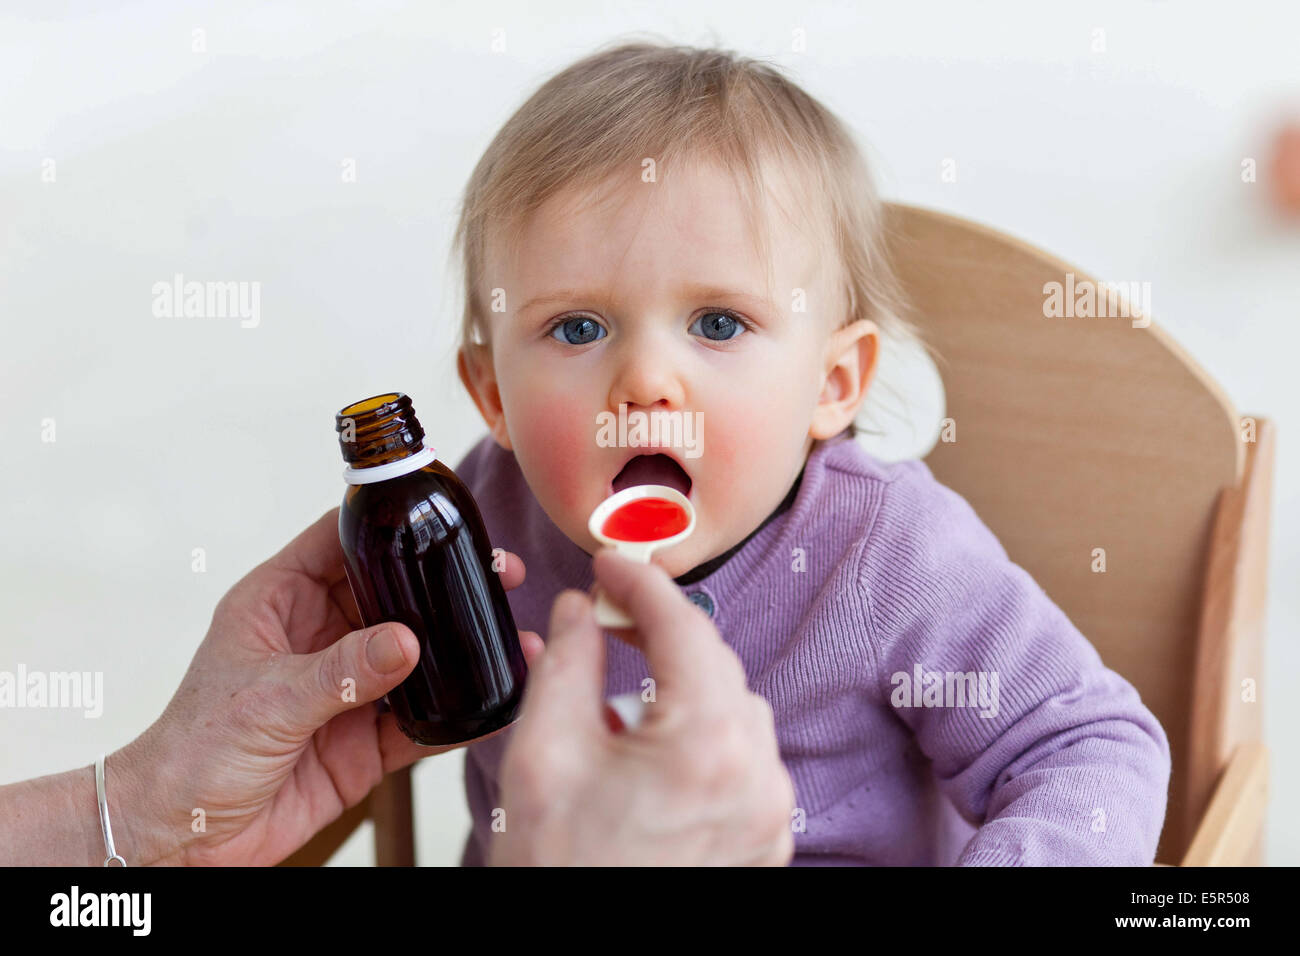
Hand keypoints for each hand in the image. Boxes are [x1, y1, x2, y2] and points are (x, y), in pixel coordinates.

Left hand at [110, 507, 542, 865]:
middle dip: (443, 584)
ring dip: (460, 645)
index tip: (435, 515)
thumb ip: (341, 673)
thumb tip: (407, 642)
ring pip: (417, 654)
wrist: (182, 840)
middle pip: (394, 594)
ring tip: (509, 632)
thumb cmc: (191, 755)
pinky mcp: (366, 741)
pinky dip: (458, 713)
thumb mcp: (266, 702)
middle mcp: (319, 637)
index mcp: (280, 603)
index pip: (339, 542)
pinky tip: (493, 700)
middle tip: (498, 574)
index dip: (385, 524)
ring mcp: (347, 688)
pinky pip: (422, 719)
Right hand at [490, 547, 795, 865]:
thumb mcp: (543, 755)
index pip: (683, 627)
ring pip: (734, 707)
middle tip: (604, 616)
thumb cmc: (560, 874)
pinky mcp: (764, 840)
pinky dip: (703, 733)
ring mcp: (767, 814)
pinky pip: (744, 757)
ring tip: (622, 689)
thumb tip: (578, 612)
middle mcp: (755, 777)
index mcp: (706, 747)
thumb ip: (566, 663)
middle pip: (715, 663)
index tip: (610, 566)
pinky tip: (652, 741)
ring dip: (683, 682)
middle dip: (660, 632)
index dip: (640, 584)